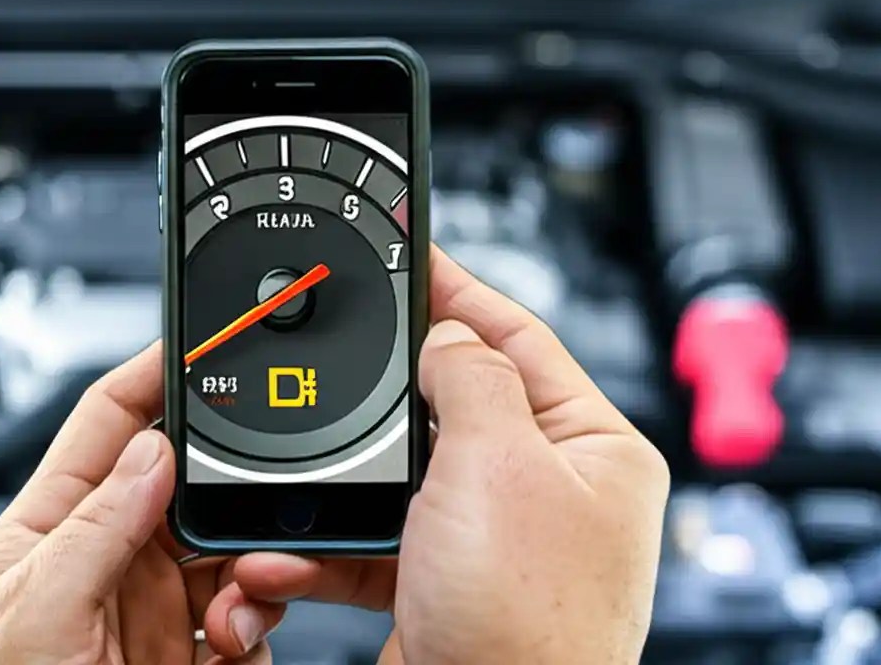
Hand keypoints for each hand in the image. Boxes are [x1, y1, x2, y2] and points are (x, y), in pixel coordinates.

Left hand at [0, 342, 284, 664]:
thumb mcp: (29, 612)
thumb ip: (94, 527)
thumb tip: (153, 450)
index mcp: (52, 522)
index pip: (110, 421)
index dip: (155, 372)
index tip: (205, 341)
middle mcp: (107, 557)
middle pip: (189, 484)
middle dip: (230, 485)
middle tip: (254, 496)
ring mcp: (148, 610)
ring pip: (230, 553)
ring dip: (252, 566)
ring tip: (237, 600)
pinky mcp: (183, 659)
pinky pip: (245, 622)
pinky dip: (257, 626)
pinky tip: (235, 643)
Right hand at [223, 248, 670, 663]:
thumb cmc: (527, 627)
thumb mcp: (497, 465)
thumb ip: (470, 377)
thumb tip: (448, 333)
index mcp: (592, 448)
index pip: (518, 335)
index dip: (457, 290)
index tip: (409, 253)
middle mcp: (549, 490)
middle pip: (451, 404)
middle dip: (381, 400)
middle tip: (336, 362)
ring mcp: (494, 541)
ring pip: (399, 477)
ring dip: (336, 488)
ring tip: (294, 480)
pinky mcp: (443, 585)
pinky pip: (374, 543)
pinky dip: (326, 548)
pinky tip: (287, 559)